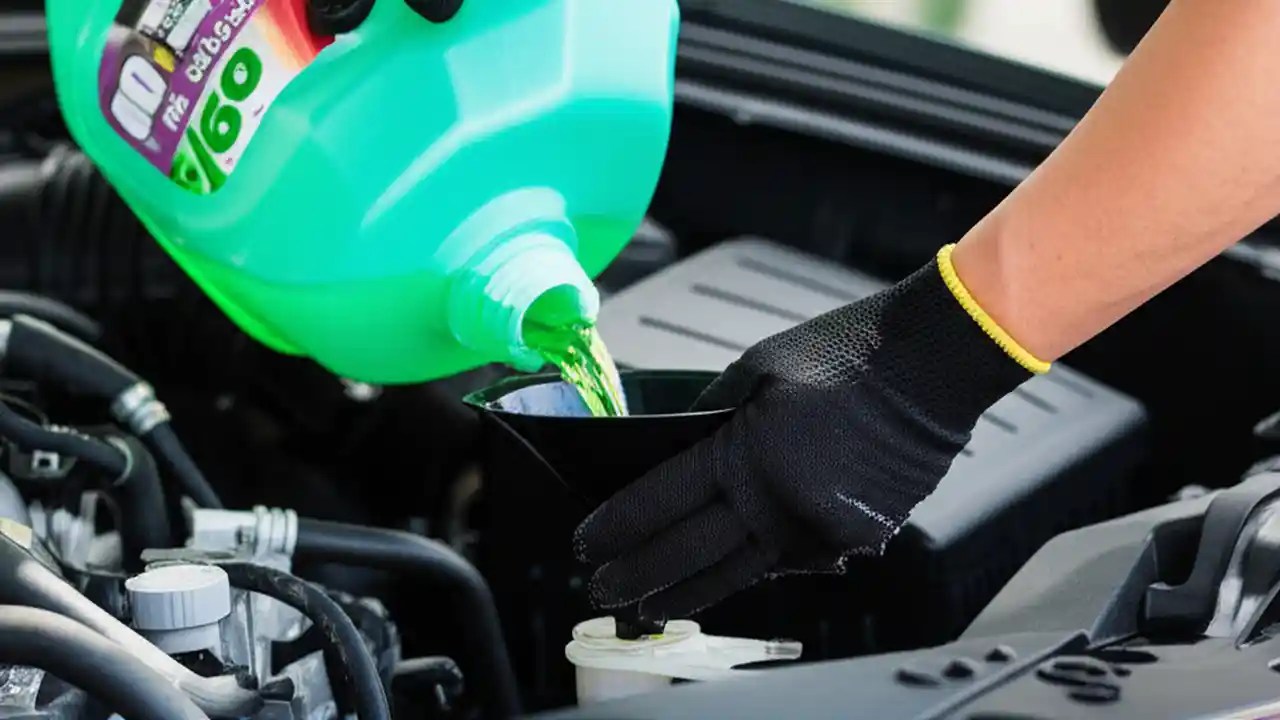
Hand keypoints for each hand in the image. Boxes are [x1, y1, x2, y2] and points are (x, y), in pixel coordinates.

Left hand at [573, 245, 1040, 619]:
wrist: (933, 363)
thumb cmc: (848, 351)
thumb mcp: (757, 367)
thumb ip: (711, 413)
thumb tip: (676, 445)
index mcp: (746, 453)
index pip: (663, 501)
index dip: (619, 528)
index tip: (587, 544)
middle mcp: (779, 502)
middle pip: (691, 552)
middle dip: (640, 576)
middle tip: (604, 591)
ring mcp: (820, 527)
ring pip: (739, 573)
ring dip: (690, 592)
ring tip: (651, 607)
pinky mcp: (854, 535)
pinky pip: (790, 562)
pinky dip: (751, 572)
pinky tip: (722, 582)